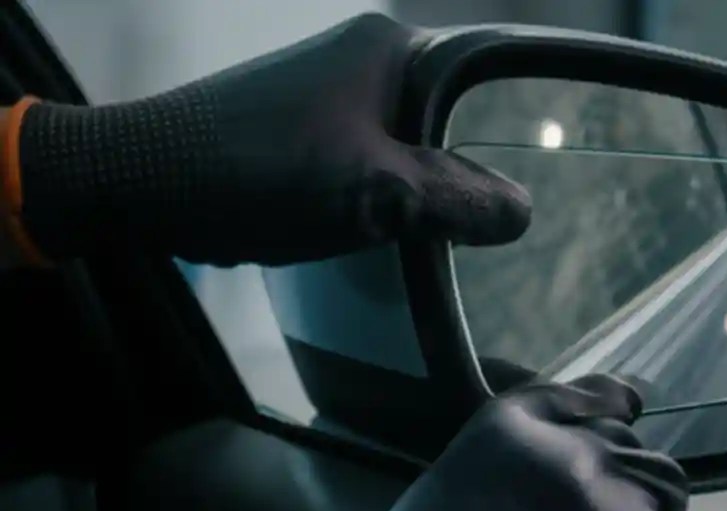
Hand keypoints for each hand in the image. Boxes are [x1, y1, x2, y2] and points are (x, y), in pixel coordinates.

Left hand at [5, 13, 528, 265]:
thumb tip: (522, 211)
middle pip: (455, 114)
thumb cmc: (254, 173)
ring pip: (412, 144)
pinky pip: (372, 159)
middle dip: (467, 171)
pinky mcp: (304, 127)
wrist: (136, 181)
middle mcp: (363, 57)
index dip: (537, 104)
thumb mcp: (373, 195)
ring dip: (423, 190)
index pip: (493, 63)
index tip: (579, 146)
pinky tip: (376, 230)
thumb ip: (456, 202)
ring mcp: (330, 91)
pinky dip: (384, 195)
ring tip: (426, 234)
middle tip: (480, 224)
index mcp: (391, 49)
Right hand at [285, 375, 700, 510]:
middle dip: (631, 486)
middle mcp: (578, 453)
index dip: (611, 406)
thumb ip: (501, 469)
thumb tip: (536, 479)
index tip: (627, 409)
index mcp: (515, 430)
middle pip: (638, 455)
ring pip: (668, 503)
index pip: (585, 398)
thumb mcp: (444, 495)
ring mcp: (624, 505)